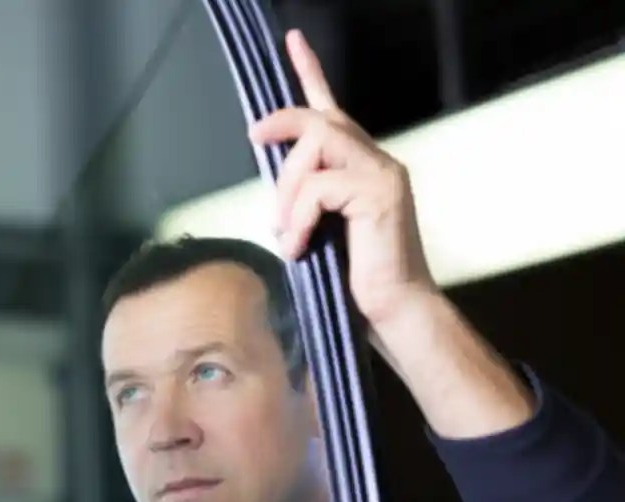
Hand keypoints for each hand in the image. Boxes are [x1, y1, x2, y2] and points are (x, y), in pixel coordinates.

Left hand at [248, 29, 438, 327]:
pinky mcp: (379, 194)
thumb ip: (306, 198)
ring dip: (287, 193)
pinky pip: (318, 186)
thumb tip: (277, 187)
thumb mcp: (321, 228)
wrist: (394, 311)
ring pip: (316, 147)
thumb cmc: (355, 278)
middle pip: (320, 120)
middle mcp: (378, 160)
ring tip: (287, 235)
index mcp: (362, 165)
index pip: (334, 110)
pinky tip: (298, 247)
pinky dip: (297, 218)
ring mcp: (382, 174)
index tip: (293, 41)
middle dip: (281, 130)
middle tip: (256, 142)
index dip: (312, 73)